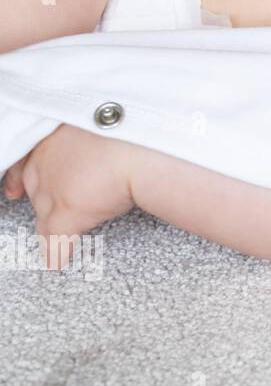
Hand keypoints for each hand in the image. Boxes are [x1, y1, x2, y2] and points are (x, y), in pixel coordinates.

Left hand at [4, 125, 134, 268]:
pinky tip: (55, 264)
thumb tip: (98, 139)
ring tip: (55, 240)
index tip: (15, 188)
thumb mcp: (101, 121)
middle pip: (35, 188)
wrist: (141, 149)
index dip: (19, 176)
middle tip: (58, 206)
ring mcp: (52, 190)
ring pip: (44, 215)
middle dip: (46, 198)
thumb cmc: (132, 130)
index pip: (26, 159)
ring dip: (52, 226)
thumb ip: (88, 134)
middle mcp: (44, 164)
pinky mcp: (66, 214)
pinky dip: (56, 254)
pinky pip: (56, 241)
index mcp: (51, 138)